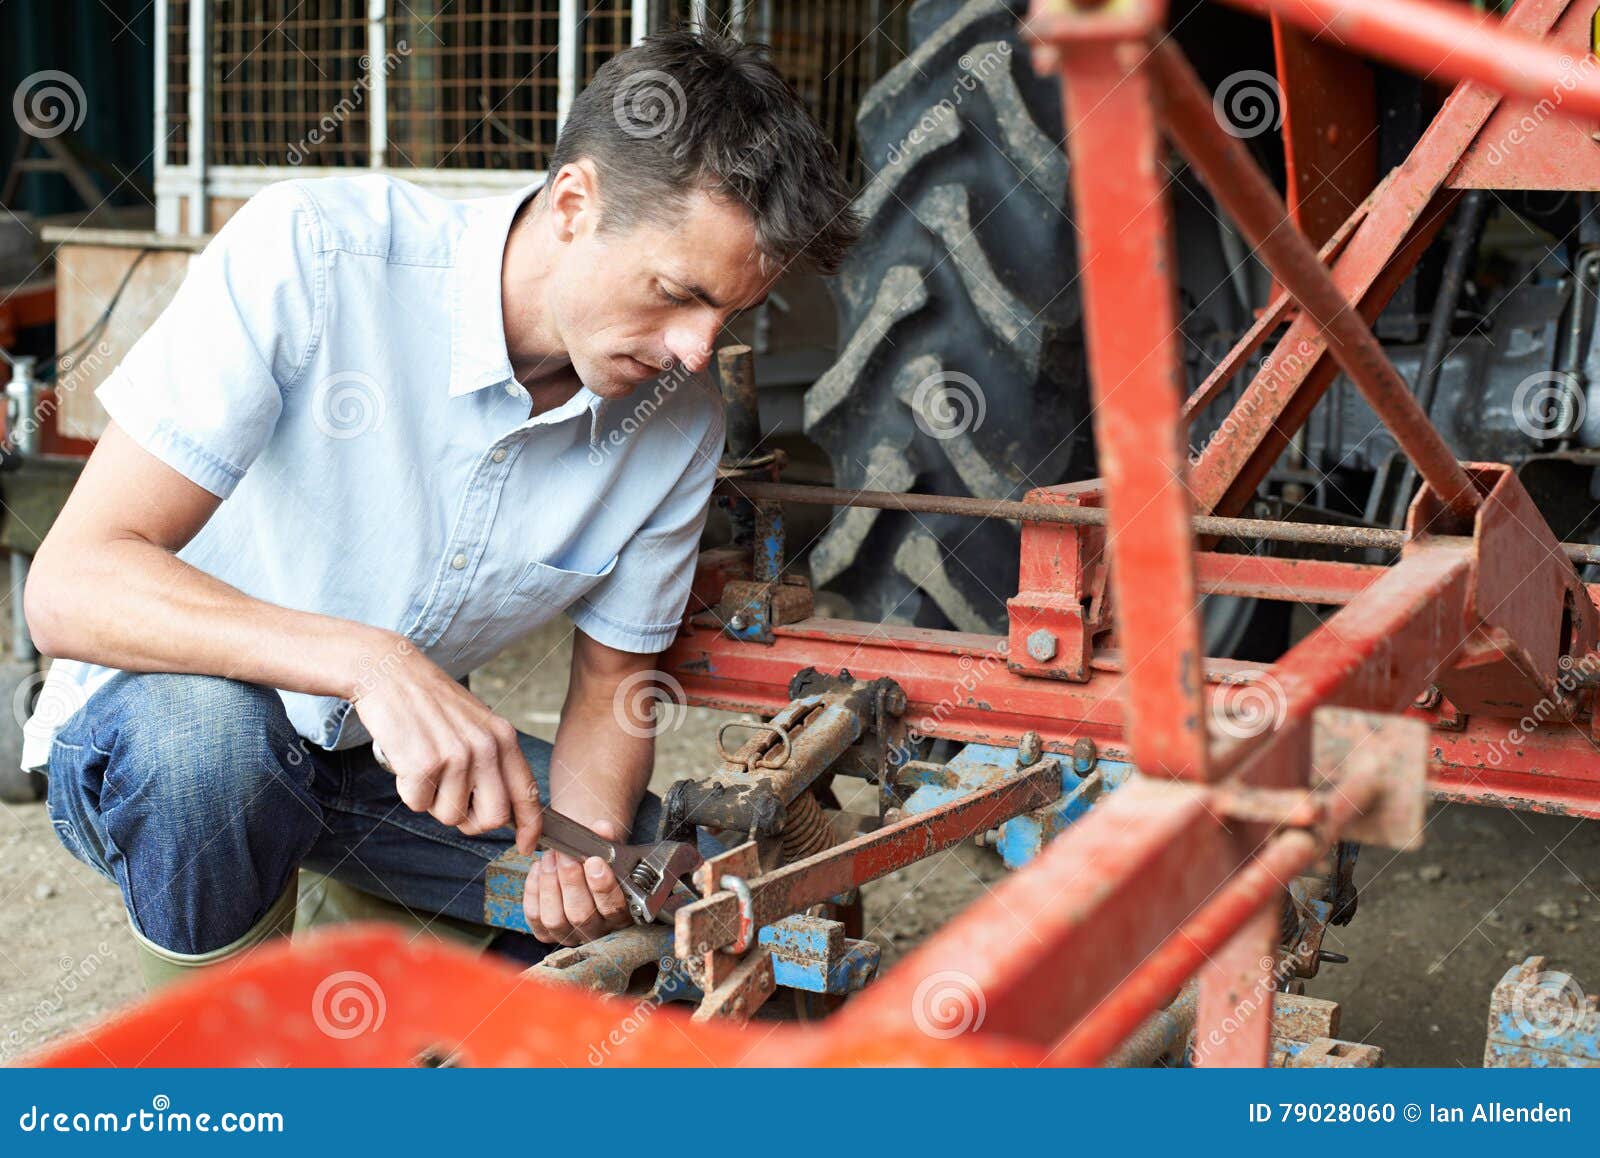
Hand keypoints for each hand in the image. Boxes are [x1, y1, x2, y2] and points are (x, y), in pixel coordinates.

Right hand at [351, 632, 541, 850]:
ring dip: (433, 801)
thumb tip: (501, 811)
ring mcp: (456, 757)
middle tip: (451, 802)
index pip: (528, 793)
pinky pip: (417, 804)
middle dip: (471, 822)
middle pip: (492, 818)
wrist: (390, 673)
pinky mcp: (424, 765)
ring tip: (424, 765)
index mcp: (503, 737)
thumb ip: (492, 761)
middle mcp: (486, 748)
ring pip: (450, 815)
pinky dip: (408, 791)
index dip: (530, 827)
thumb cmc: (430, 703)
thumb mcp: (476, 724)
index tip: (525, 845)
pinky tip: (406, 761)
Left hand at [521, 818, 633, 944]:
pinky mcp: (546, 933)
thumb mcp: (608, 850)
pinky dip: (533, 891)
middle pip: (581, 915)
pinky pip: (535, 917)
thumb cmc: (599, 862)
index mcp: (621, 913)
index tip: (594, 861)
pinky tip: (539, 869)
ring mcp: (569, 935)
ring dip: (550, 884)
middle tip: (565, 854)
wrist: (583, 867)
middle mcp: (597, 930)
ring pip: (555, 919)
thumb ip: (607, 839)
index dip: (603, 887)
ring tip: (550, 857)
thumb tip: (603, 828)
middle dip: (571, 881)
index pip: (614, 909)